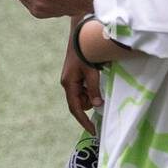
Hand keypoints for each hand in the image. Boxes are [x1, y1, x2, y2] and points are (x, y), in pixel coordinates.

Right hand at [60, 20, 102, 134]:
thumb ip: (94, 89)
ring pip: (82, 96)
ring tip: (96, 78)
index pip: (75, 109)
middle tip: (99, 91)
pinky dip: (90, 86)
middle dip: (90, 101)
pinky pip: (83, 88)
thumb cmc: (85, 53)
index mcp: (69, 84)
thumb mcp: (92, 72)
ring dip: (91, 93)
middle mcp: (68, 84)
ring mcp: (70, 80)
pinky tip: (94, 75)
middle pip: (79, 103)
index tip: (93, 131)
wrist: (80, 37)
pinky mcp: (75, 76)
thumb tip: (97, 105)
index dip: (84, 121)